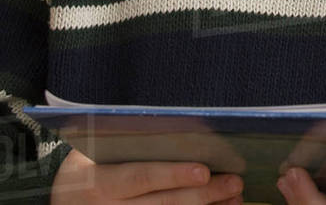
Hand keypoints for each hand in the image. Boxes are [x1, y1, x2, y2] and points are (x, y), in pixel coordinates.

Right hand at [50, 149, 243, 203]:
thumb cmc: (86, 169)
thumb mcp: (94, 154)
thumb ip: (131, 143)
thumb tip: (183, 130)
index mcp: (97, 183)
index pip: (140, 178)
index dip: (173, 175)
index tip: (204, 171)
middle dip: (202, 196)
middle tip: (235, 183)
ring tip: (235, 199)